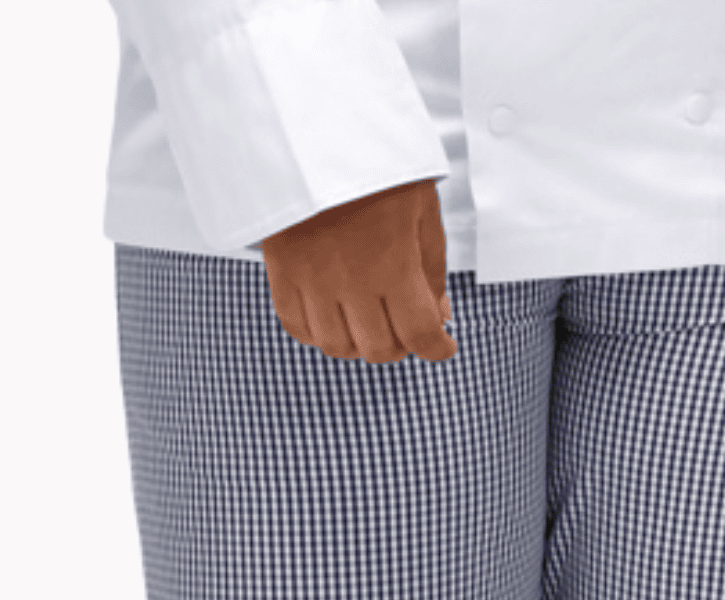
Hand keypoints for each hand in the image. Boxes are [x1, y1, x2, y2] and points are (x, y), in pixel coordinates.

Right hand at [260, 177, 456, 365]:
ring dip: (359, 343)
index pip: (420, 334)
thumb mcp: (421, 206)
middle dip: (401, 345)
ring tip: (369, 321)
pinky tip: (333, 317)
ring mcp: (312, 280)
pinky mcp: (281, 271)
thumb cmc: (374, 162)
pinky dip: (317, 333)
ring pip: (337, 346)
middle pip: (379, 349)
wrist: (312, 124)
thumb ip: (432, 266)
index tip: (442, 345)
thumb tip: (438, 313)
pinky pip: (296, 327)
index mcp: (393, 263)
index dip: (437, 348)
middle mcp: (352, 280)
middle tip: (405, 325)